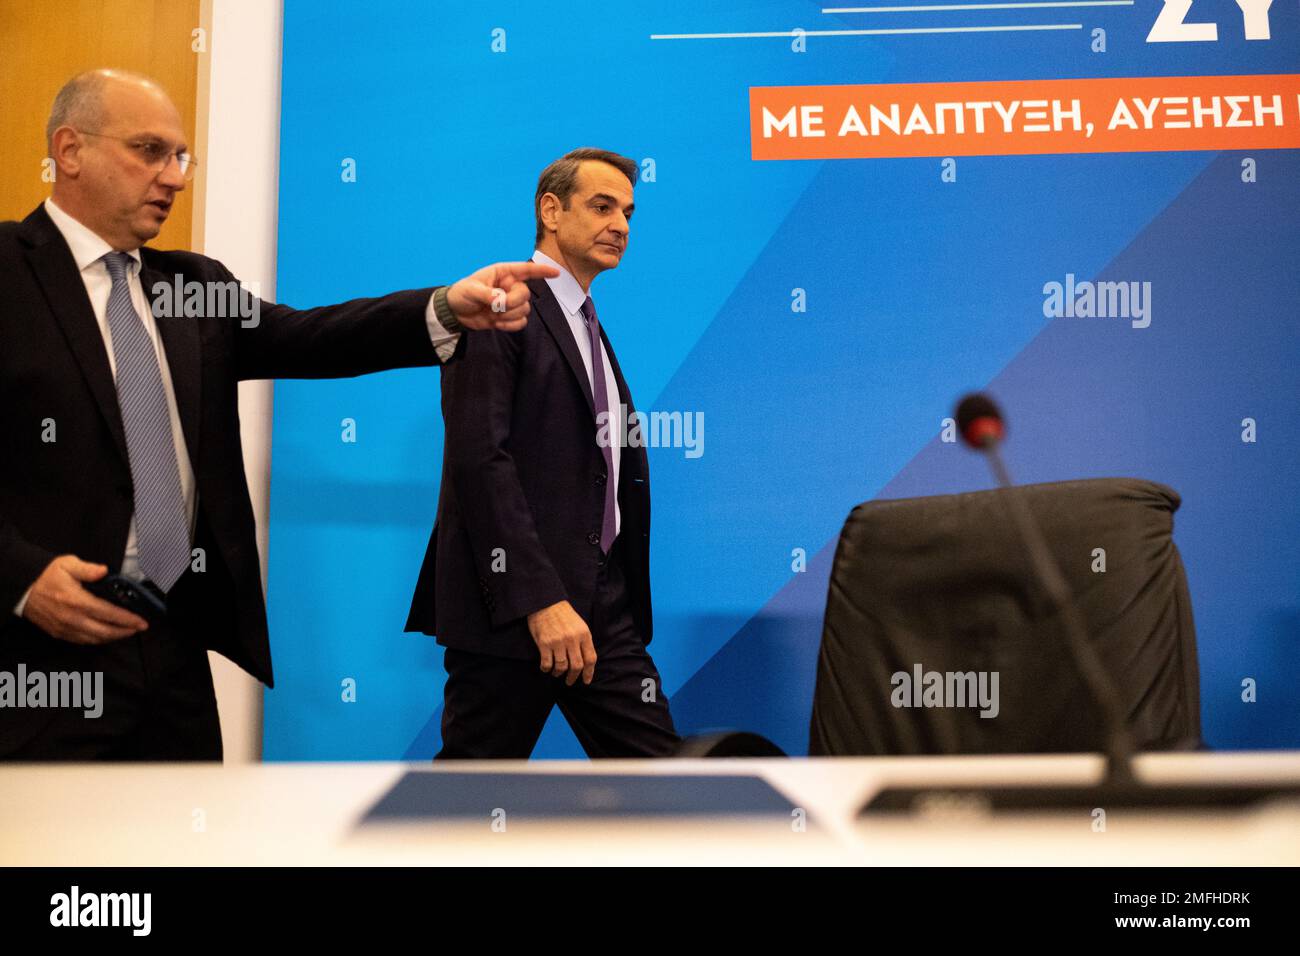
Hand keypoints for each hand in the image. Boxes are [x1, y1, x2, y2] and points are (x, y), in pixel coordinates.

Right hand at [21, 555, 148, 644]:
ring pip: (95, 639)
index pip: (109, 614)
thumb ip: (88, 568)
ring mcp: (65, 628)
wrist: (23, 588)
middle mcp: (72, 618)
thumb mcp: (67, 564)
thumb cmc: (47, 575)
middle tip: (138, 628)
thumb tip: (104, 571)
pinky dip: (97, 640)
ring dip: (113, 637)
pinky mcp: (59, 633)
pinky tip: (106, 635)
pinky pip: (82, 641)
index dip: (128, 620)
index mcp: (77, 601)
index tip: (142, 622)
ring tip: (126, 632)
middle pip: (105, 631)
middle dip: (125, 631)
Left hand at [445, 261, 559, 331]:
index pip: (526, 270)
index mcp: (502, 273)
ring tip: (492, 315)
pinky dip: (510, 325)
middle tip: (495, 306)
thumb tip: (500, 302)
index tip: (556, 273)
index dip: (541, 271)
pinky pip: (520, 323)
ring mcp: (510, 303)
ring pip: (524, 310)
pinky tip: (497, 324)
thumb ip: (486, 294)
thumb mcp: (470, 290)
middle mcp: (510, 287)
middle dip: (512, 303)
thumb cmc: (461, 294)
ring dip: (508, 315)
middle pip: (526, 294)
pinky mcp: (509, 317)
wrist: (456, 313)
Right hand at [526, 600, 595, 685]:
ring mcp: (558, 642)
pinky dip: (547, 669)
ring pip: (562, 667)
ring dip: (559, 673)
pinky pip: (547, 664)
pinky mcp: (544, 643)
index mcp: (584, 634)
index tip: (586, 681)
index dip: (589, 673)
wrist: (546, 602)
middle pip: (577, 666)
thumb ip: (583, 641)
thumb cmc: (563, 614)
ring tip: (556, 673)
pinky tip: (546, 668)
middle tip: (570, 681)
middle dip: (573, 677)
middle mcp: (572, 639)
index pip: (590, 658)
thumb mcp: (579, 625)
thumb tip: (586, 661)